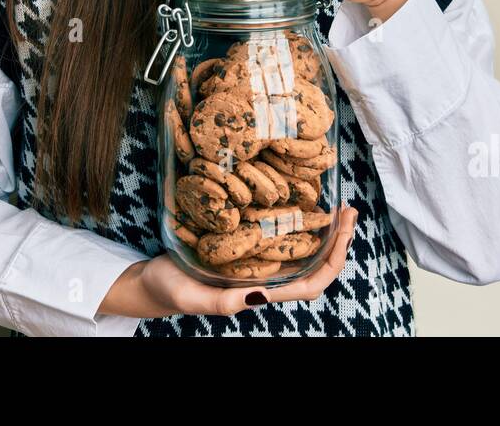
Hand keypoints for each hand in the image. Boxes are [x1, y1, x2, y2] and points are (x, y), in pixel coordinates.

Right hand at [99, 206, 358, 319]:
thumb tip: (260, 297)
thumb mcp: (193, 299)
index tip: (343, 233)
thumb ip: (224, 302)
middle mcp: (265, 277)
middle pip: (315, 264)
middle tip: (350, 208)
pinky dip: (295, 218)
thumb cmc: (169, 291)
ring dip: (324, 228)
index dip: (332, 263)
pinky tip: (298, 199)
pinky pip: (277, 234)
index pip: (310, 284)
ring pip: (301, 248)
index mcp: (259, 293)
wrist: (149, 283)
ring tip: (337, 203)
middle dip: (338, 239)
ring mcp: (256, 261)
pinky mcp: (242, 245)